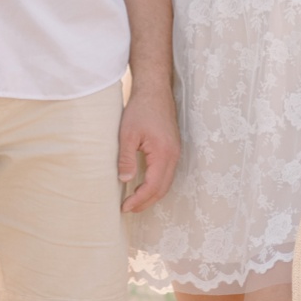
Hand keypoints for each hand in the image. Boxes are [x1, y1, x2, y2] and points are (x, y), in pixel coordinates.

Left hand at [117, 82, 179, 212]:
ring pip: (166, 183)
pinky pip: (167, 173)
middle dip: (146, 202)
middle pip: (162, 189)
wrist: (154, 91)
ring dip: (152, 195)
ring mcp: (175, 152)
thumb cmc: (140, 109)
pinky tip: (144, 184)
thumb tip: (124, 181)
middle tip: (128, 209)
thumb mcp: (127, 134)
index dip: (139, 200)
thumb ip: (126, 158)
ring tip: (134, 201)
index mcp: (163, 154)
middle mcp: (173, 156)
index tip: (124, 207)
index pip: (153, 187)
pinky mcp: (173, 149)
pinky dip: (156, 184)